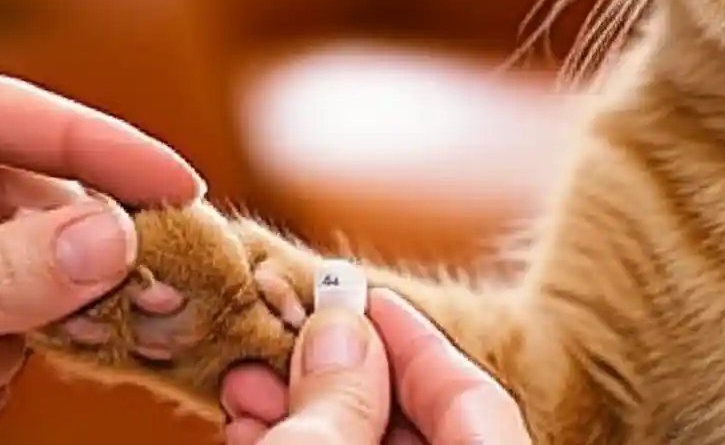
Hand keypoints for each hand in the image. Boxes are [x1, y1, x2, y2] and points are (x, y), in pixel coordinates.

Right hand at [221, 289, 530, 443]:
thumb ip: (339, 397)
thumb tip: (342, 329)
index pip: (476, 400)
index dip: (416, 339)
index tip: (361, 293)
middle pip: (420, 427)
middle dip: (343, 377)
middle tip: (286, 335)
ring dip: (309, 415)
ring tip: (248, 381)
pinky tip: (252, 430)